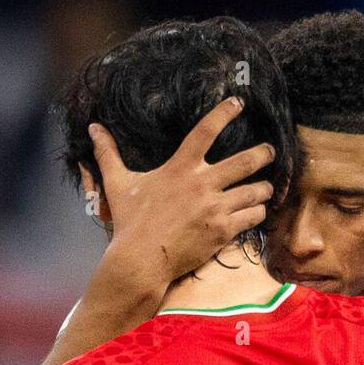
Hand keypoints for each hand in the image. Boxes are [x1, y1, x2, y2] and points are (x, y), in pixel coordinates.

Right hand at [90, 96, 274, 286]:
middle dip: (264, 154)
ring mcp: (214, 208)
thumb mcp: (118, 184)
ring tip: (267, 188)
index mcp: (180, 166)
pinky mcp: (222, 231)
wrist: (141, 261)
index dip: (225, 113)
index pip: (206, 130)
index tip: (239, 103)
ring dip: (264, 189)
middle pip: (245, 161)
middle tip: (271, 151)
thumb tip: (93, 128)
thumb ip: (108, 154)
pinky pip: (252, 217)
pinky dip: (257, 213)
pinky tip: (257, 211)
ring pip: (254, 191)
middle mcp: (201, 184)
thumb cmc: (129, 223)